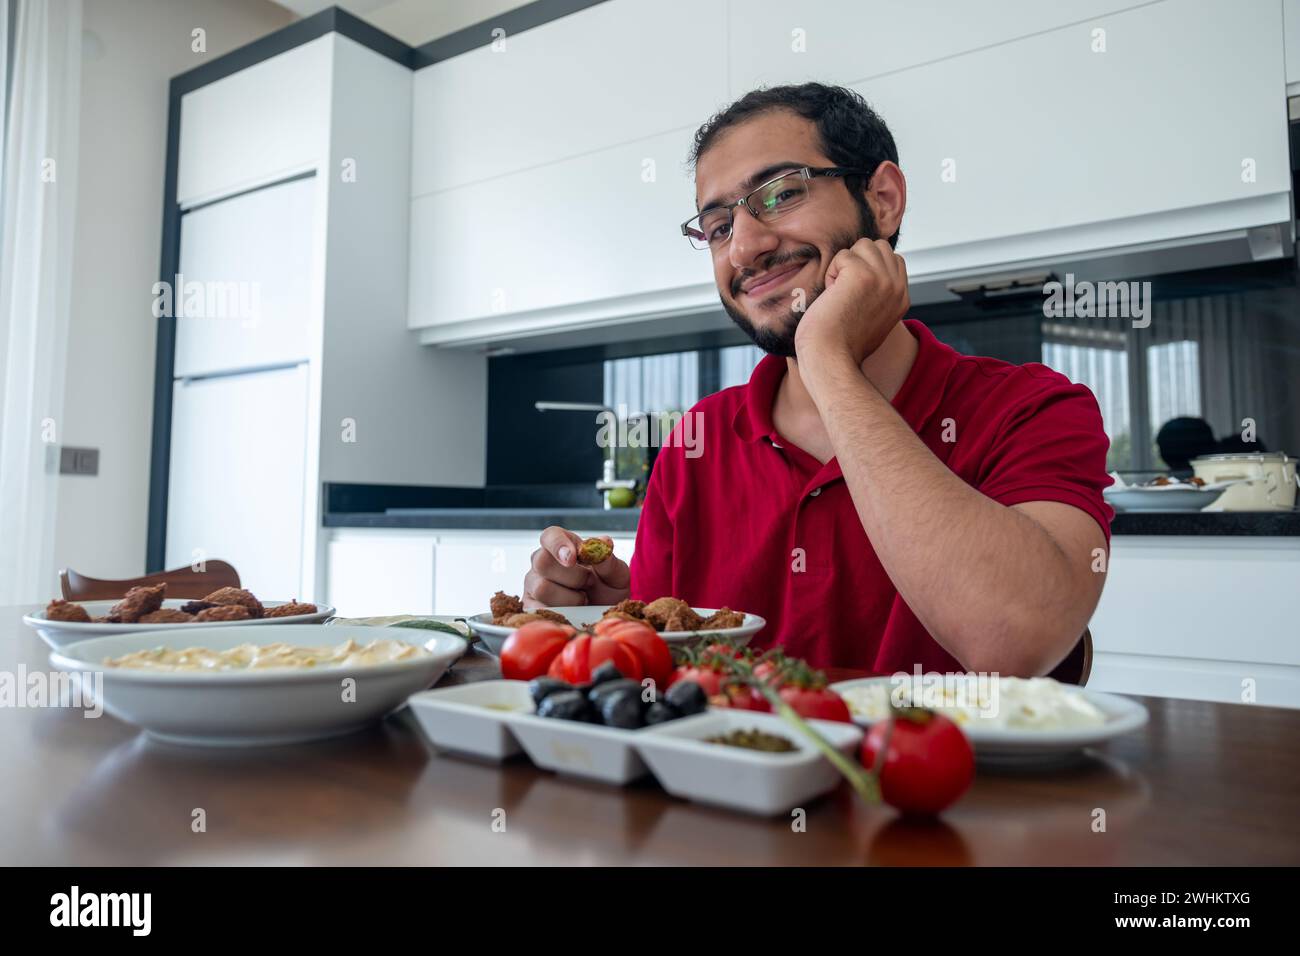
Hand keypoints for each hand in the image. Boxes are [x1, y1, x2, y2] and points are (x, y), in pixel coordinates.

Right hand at [523, 526, 630, 608]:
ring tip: (583, 598)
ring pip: (542, 588)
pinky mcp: (531, 606)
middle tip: (590, 583)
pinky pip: (538, 609)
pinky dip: (561, 612)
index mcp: (563, 545)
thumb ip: (609, 561)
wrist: (604, 617)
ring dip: (570, 598)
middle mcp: (543, 562)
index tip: (573, 558)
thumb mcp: (617, 576)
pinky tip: (572, 611)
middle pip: (542, 562)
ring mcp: (534, 584)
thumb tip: (603, 542)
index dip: (558, 545)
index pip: (550, 536)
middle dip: (573, 577)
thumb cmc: (608, 590)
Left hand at [794, 238, 908, 368]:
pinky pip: (843, 255)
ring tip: (838, 292)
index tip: (854, 293)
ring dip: (844, 265)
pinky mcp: (863, 275)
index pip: (893, 260)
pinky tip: (832, 296)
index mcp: (902, 298)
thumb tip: (865, 272)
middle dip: (857, 261)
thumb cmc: (840, 345)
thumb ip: (877, 294)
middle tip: (845, 292)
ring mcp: (883, 280)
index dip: (868, 267)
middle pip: (878, 247)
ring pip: (862, 246)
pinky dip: (832, 273)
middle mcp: (897, 288)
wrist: (831, 359)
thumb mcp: (871, 317)